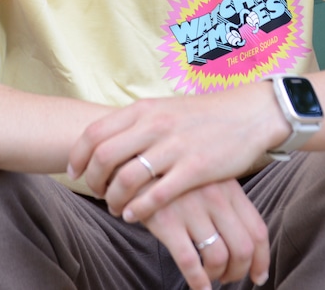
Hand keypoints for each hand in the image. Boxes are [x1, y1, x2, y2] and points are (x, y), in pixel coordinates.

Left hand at [66, 87, 284, 223]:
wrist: (248, 114)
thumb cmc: (203, 115)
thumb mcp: (164, 109)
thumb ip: (137, 123)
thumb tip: (106, 140)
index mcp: (144, 109)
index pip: (95, 133)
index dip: (78, 157)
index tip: (75, 173)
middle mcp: (155, 125)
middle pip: (104, 157)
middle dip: (92, 182)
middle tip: (95, 194)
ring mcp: (175, 147)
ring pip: (127, 178)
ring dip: (114, 199)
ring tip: (117, 208)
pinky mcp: (195, 168)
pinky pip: (156, 194)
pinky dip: (139, 209)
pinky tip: (135, 216)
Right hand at [143, 179, 269, 289]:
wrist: (136, 159)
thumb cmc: (175, 174)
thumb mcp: (207, 178)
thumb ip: (226, 201)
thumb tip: (244, 238)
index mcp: (229, 188)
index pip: (257, 230)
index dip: (262, 259)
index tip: (258, 276)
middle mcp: (215, 198)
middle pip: (243, 248)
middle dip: (239, 271)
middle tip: (229, 278)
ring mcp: (192, 209)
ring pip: (218, 257)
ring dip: (217, 276)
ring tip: (209, 278)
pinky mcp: (167, 221)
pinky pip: (189, 261)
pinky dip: (197, 282)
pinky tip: (197, 288)